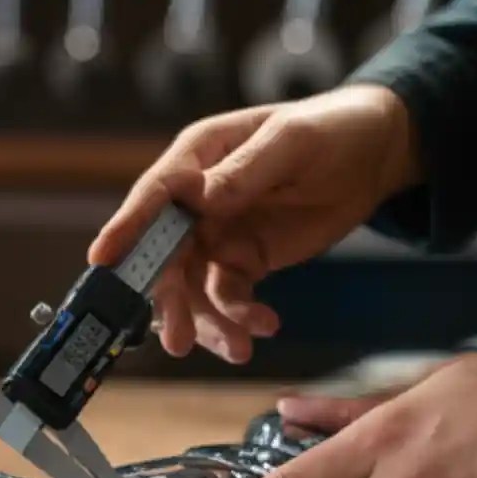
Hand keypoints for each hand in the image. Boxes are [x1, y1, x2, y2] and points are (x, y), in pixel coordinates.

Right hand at [89, 85, 420, 363]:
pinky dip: (240, 319)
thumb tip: (199, 198)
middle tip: (178, 339)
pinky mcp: (244, 259)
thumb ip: (244, 171)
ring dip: (208, 321)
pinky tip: (265, 327)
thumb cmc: (331, 128)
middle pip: (166, 253)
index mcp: (200, 156)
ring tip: (237, 349)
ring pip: (194, 287)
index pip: (155, 194)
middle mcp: (198, 199)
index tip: (102, 260)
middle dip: (170, 298)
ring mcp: (218, 233)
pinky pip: (228, 297)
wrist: (374, 155)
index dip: (126, 228)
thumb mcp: (292, 142)